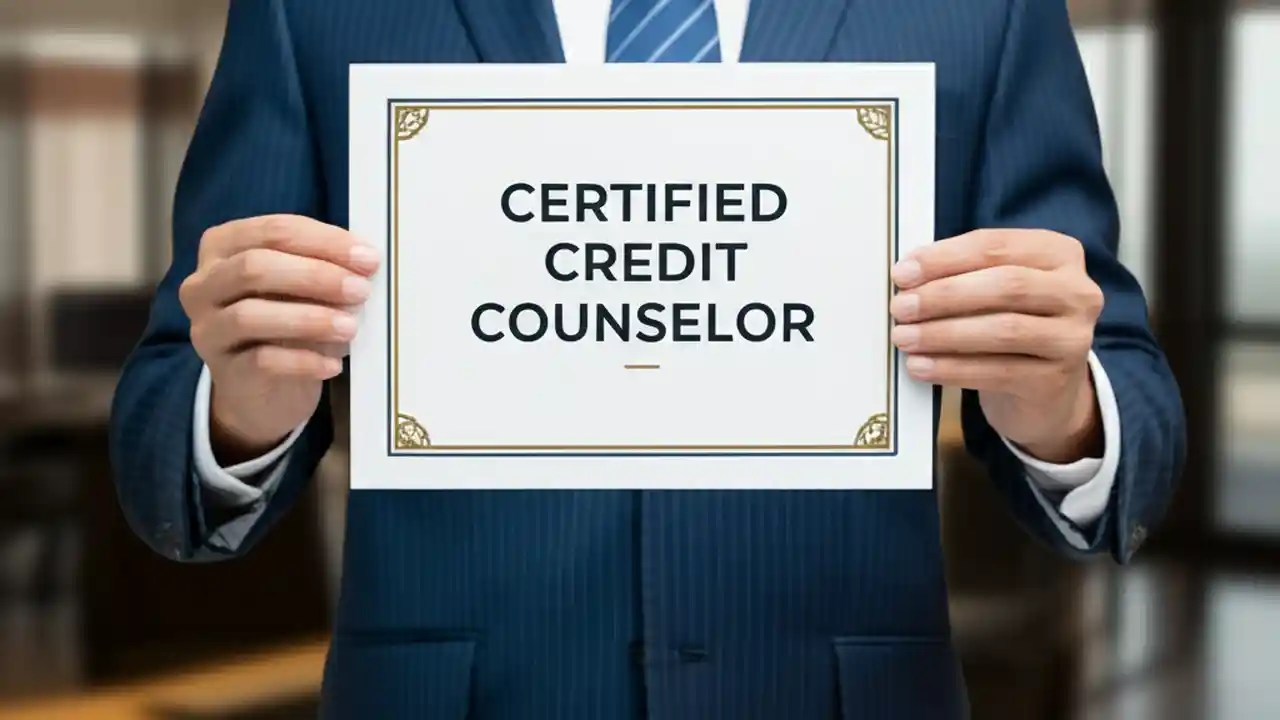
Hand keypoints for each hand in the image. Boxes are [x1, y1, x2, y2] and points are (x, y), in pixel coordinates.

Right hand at [180, 215, 379, 463]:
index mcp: (223, 247)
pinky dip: (303, 361)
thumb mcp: (302, 288)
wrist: (266, 388)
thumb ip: (323, 267)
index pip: (273, 231)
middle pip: (254, 267)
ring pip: (250, 315)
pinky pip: (261, 361)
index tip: (367, 258)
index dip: (324, 242)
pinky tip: (333, 364)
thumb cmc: (288, 323)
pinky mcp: (223, 370)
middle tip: (360, 290)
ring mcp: (208, 329)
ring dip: (309, 318)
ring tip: (350, 327)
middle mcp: (203, 284)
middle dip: (315, 276)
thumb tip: (364, 260)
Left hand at [889, 229, 1104, 462]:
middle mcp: (1077, 291)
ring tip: (904, 337)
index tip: (903, 272)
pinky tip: (921, 367)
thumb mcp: (994, 291)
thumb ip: (963, 274)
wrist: (1044, 392)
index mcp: (1059, 254)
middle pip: (1006, 285)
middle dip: (944, 295)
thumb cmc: (1010, 328)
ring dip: (943, 333)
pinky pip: (998, 371)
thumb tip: (908, 273)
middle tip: (901, 307)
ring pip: (1003, 329)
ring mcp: (1073, 337)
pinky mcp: (1056, 379)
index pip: (997, 246)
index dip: (946, 257)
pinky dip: (952, 368)